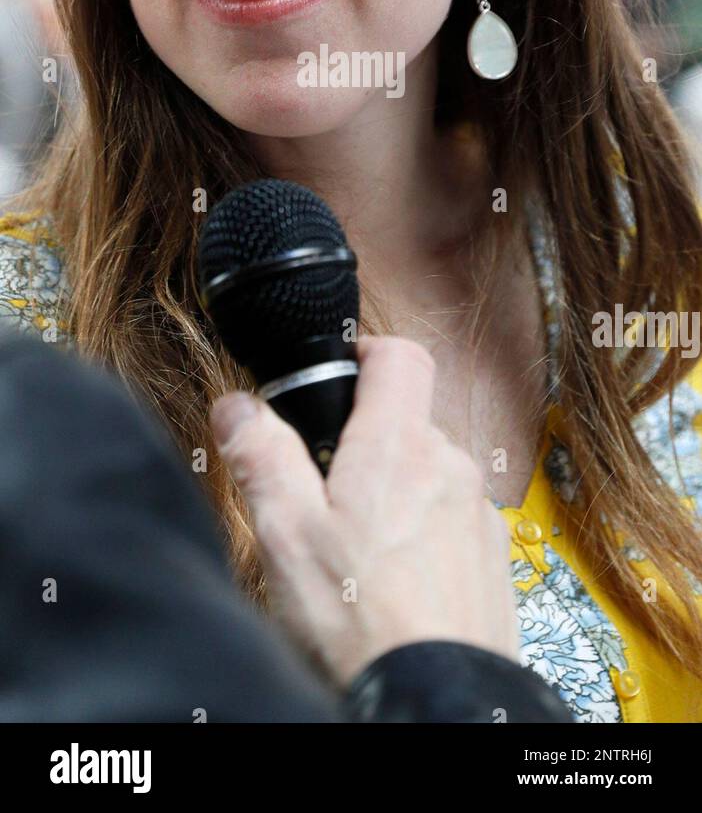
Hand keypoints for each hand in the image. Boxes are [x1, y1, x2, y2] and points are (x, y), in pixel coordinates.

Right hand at [210, 333, 519, 687]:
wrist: (434, 699)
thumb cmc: (361, 624)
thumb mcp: (285, 534)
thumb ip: (262, 457)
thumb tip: (238, 407)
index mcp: (399, 445)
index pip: (400, 354)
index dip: (365, 352)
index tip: (338, 377)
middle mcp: (450, 467)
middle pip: (408, 421)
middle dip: (366, 443)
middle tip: (324, 493)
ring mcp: (478, 514)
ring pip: (430, 475)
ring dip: (396, 494)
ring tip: (354, 553)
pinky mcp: (493, 559)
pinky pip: (453, 523)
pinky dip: (424, 537)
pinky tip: (392, 584)